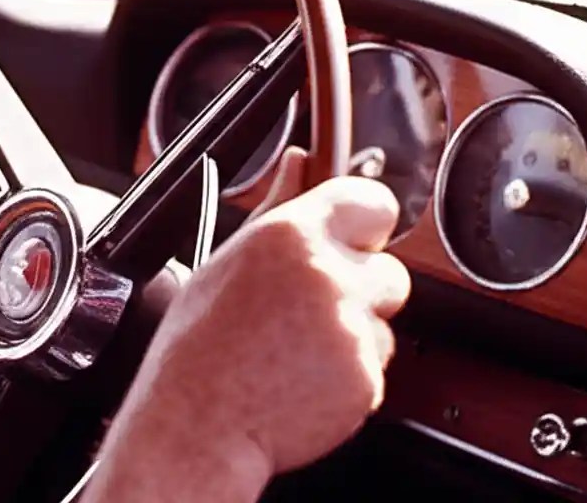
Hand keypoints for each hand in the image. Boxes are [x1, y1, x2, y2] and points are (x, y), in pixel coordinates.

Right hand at [87, 149, 410, 499]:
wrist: (195, 425)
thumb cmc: (199, 347)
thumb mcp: (225, 260)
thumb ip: (275, 205)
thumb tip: (297, 161)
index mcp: (289, 236)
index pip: (373, 203)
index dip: (366, 226)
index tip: (354, 241)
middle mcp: (326, 275)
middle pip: (390, 270)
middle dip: (363, 290)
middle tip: (311, 312)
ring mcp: (349, 329)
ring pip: (384, 324)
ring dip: (355, 337)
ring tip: (298, 351)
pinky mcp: (364, 378)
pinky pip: (376, 369)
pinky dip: (349, 378)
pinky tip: (303, 379)